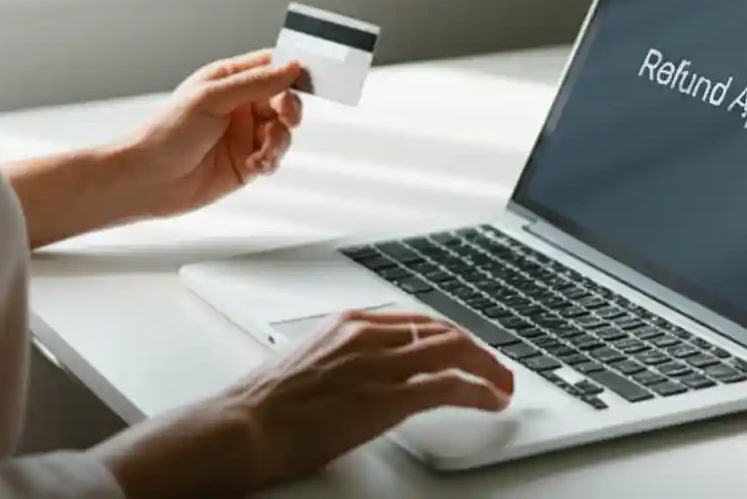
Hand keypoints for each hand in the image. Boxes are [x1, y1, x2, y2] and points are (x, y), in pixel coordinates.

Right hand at [93, 310, 514, 496]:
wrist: (243, 425)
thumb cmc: (265, 405)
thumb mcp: (311, 363)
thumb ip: (347, 360)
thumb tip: (371, 377)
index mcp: (349, 322)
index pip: (417, 320)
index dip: (450, 336)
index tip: (466, 350)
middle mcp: (368, 334)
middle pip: (442, 330)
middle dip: (476, 349)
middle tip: (495, 369)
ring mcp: (378, 363)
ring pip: (454, 351)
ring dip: (487, 367)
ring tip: (503, 386)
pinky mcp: (386, 397)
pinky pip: (448, 385)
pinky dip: (479, 389)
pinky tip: (491, 400)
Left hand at [123, 49, 301, 216]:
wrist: (147, 180)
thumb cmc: (166, 132)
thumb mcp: (212, 98)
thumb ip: (256, 82)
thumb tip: (292, 67)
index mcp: (228, 80)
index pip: (270, 66)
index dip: (290, 70)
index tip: (303, 79)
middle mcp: (240, 106)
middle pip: (284, 99)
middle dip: (289, 108)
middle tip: (286, 117)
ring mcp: (244, 135)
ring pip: (284, 131)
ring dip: (279, 140)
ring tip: (262, 150)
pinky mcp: (247, 164)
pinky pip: (275, 158)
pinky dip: (271, 160)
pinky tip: (254, 165)